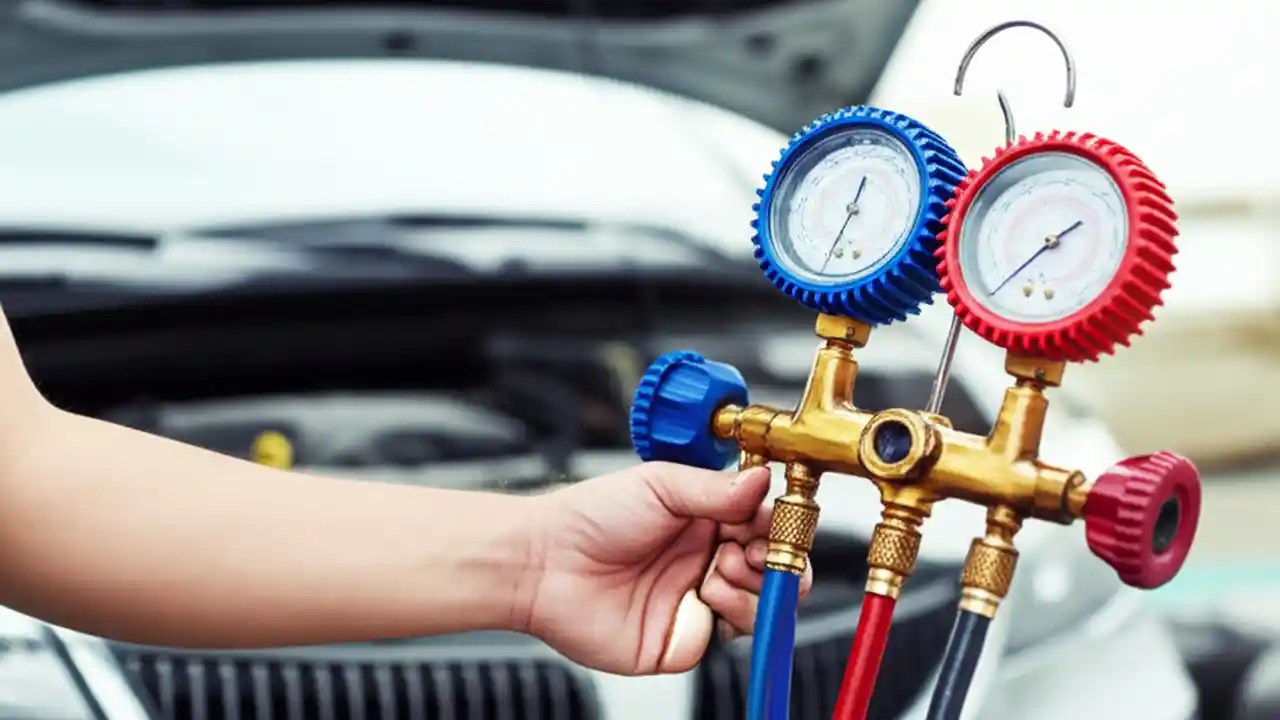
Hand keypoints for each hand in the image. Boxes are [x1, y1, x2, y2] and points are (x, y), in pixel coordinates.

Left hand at [525, 463, 811, 674]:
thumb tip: (764, 480)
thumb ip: (717, 488)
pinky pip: (734, 633)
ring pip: (763, 603)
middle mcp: (705, 559)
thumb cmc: (590, 518)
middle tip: (756, 549)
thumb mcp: (660, 486)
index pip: (764, 524)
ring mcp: (697, 599)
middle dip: (779, 558)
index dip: (779, 525)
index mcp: (703, 518)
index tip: (782, 520)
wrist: (545, 564)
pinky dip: (733, 611)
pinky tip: (706, 592)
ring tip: (723, 566)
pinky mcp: (685, 638)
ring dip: (756, 583)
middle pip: (774, 568)